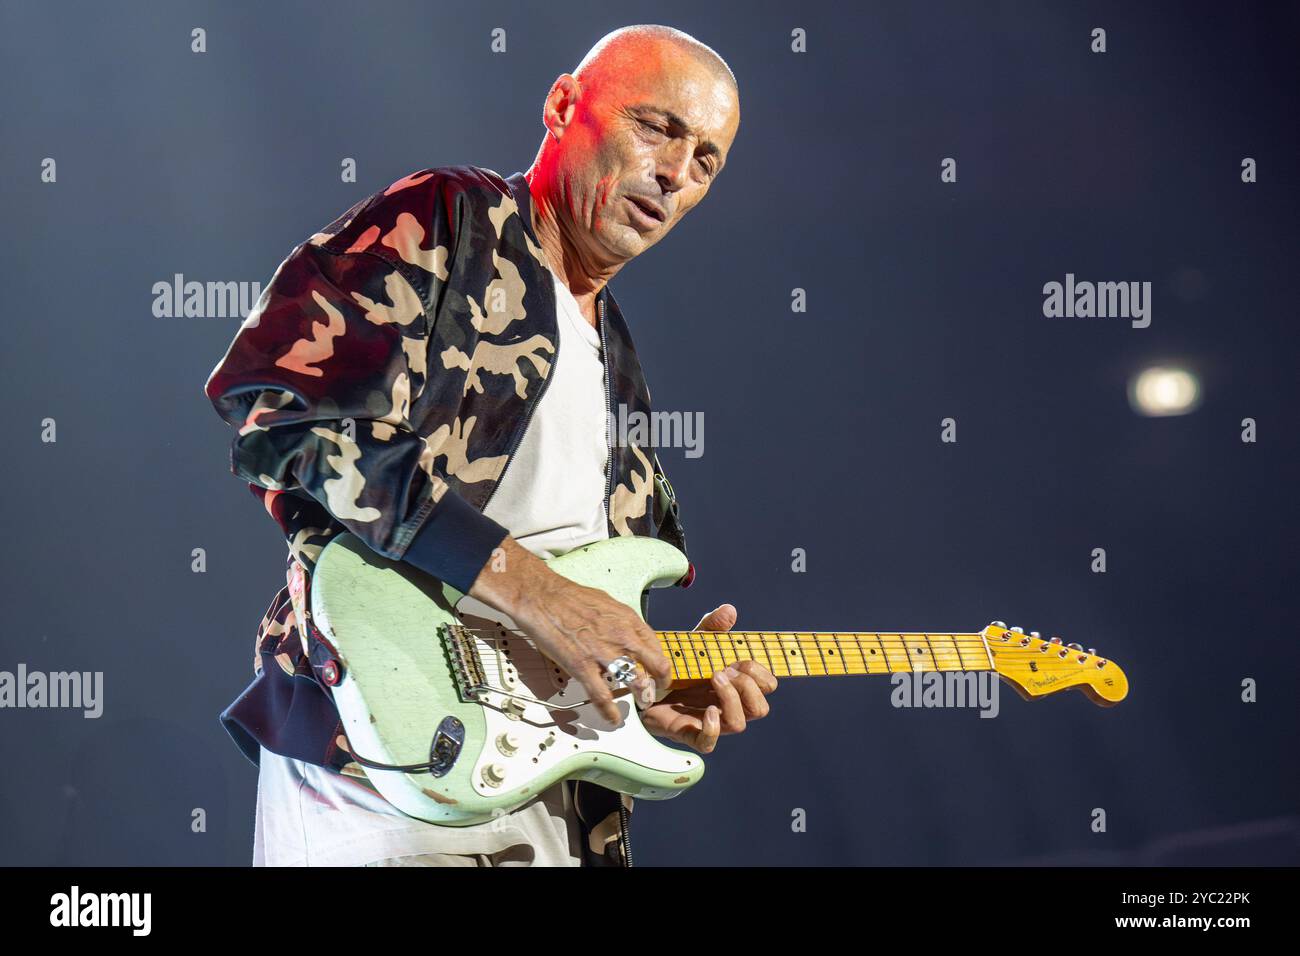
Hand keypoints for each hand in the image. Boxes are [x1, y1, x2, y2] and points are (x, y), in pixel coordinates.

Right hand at [468, 537, 671, 724]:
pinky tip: (613, 718)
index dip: (661, 664)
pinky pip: (602, 697)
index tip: (659, 673)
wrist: (543, 597)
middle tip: (655, 692)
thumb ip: (621, 623)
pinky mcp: (583, 667)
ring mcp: (604, 653)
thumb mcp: (607, 604)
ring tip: (639, 705)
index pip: (657, 647)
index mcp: (629, 620)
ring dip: (640, 698)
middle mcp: (622, 637)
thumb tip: (628, 635)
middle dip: (659, 684)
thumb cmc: (570, 598)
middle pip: (656, 667)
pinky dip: (610, 712)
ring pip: (635, 683)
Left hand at [639, 603, 777, 752]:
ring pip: (740, 723)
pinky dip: (712, 729)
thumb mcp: (696, 643)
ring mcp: (710, 722)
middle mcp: (727, 706)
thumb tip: (730, 611)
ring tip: (714, 678)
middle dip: (748, 686)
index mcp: (735, 686)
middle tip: (724, 670)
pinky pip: (708, 744)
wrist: (644, 682)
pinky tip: (708, 711)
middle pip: (760, 708)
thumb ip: (712, 627)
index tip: (741, 661)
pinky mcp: (688, 734)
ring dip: (731, 699)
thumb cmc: (677, 667)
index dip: (761, 674)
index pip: (767, 687)